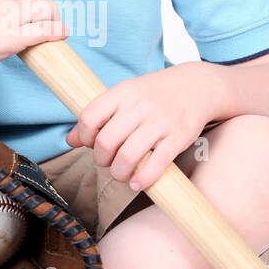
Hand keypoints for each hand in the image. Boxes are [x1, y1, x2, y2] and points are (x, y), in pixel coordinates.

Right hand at [0, 0, 68, 72]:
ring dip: (49, 17)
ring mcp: (12, 12)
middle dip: (41, 1)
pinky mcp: (16, 36)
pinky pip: (48, 29)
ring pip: (49, 7)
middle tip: (34, 15)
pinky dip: (57, 32)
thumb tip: (9, 1)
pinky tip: (58, 34)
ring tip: (44, 25)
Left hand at [64, 64, 221, 190]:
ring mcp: (160, 122)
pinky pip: (156, 165)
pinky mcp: (178, 137)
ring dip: (119, 173)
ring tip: (122, 174)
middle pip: (106, 142)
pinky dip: (143, 179)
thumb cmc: (155, 94)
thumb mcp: (125, 96)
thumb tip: (70, 140)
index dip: (85, 137)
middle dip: (102, 160)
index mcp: (122, 92)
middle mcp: (140, 106)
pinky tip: (138, 182)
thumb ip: (98, 116)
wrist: (197, 86)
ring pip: (127, 157)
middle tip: (108, 162)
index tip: (93, 144)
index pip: (89, 117)